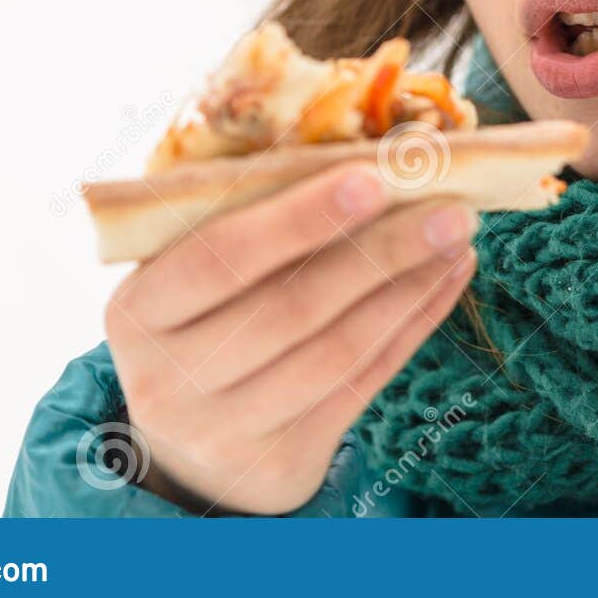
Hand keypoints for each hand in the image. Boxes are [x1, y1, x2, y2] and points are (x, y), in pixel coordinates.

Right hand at [103, 161, 476, 514]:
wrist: (189, 442)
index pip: (220, 258)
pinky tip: (448, 277)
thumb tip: (354, 139)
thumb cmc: (202, 318)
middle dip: (379, 250)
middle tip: (450, 204)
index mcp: (138, 311)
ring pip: (337, 352)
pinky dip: (413, 325)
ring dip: (408, 287)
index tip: (373, 177)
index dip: (298, 219)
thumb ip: (241, 213)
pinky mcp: (284, 458)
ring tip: (459, 235)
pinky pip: (363, 384)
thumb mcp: (188, 270)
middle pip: (290, 308)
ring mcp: (224, 428)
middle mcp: (170, 378)